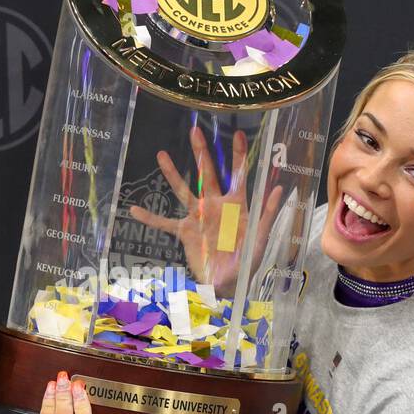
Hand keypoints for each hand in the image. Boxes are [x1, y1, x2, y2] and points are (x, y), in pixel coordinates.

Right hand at [127, 125, 283, 296]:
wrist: (229, 283)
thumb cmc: (247, 261)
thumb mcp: (260, 237)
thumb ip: (268, 213)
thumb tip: (279, 187)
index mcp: (236, 205)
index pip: (238, 174)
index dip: (239, 154)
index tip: (238, 133)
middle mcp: (216, 205)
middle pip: (208, 173)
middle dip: (201, 152)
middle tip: (195, 130)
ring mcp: (199, 217)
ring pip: (183, 190)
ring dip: (173, 173)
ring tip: (161, 154)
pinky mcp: (186, 232)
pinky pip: (165, 224)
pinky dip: (150, 218)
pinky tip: (134, 210)